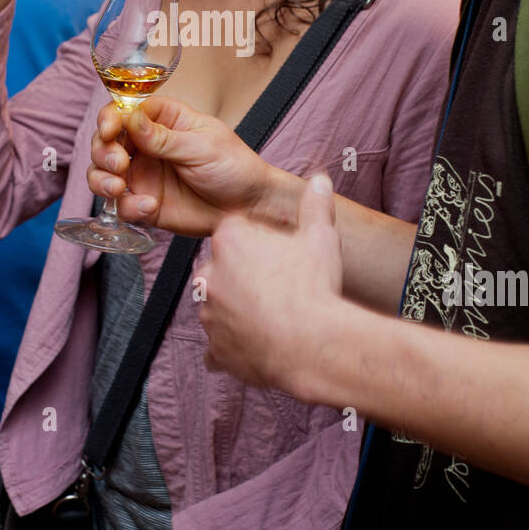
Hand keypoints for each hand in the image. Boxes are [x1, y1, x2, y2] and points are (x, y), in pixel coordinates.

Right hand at [88, 95, 278, 237]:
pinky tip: (149, 207)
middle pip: (105, 141)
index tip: (110, 131)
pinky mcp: (143, 203)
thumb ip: (163, 137)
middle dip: (103, 152)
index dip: (109, 119)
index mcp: (163, 120)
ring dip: (101, 179)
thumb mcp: (202, 147)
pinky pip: (120, 205)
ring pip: (102, 173)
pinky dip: (127, 207)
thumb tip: (131, 118)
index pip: (123, 111)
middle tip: (120, 165)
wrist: (247, 209)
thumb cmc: (233, 167)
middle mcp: (146, 145)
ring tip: (119, 188)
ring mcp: (143, 175)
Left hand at [197, 173, 344, 397]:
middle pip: (224, 267)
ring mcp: (210, 314)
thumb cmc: (313, 287)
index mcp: (229, 241)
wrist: (311, 344)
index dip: (261, 241)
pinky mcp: (216, 350)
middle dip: (246, 275)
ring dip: (239, 309)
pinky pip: (219, 347)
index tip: (281, 254)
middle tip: (281, 286)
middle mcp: (209, 275)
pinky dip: (233, 346)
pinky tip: (257, 345)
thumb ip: (315, 205)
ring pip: (220, 305)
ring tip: (275, 316)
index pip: (236, 230)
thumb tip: (319, 179)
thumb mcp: (320, 237)